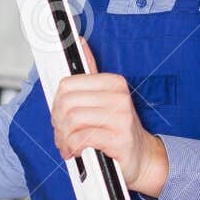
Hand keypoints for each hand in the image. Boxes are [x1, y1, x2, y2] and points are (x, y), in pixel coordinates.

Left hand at [51, 39, 168, 196]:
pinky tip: (76, 151)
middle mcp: (119, 97)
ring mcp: (121, 117)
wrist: (142, 157)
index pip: (67, 84)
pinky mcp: (119, 138)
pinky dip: (73, 147)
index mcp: (113, 83)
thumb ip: (91, 73)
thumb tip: (79, 42)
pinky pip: (82, 138)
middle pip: (67, 103)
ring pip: (72, 120)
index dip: (57, 103)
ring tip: (69, 144)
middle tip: (63, 134)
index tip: (60, 115)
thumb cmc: (119, 130)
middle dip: (58, 122)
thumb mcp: (105, 99)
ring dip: (64, 137)